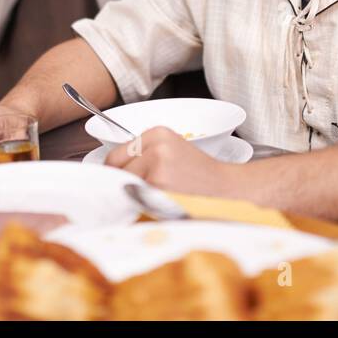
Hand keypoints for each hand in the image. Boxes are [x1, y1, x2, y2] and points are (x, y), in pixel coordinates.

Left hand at [104, 127, 240, 197]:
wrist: (226, 188)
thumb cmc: (199, 175)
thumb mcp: (171, 152)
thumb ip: (143, 156)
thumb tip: (110, 172)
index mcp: (157, 133)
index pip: (116, 155)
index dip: (117, 173)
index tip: (121, 182)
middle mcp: (156, 145)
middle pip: (117, 169)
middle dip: (124, 184)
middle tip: (141, 193)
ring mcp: (157, 164)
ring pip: (125, 185)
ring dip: (134, 195)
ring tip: (157, 197)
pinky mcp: (160, 183)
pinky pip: (137, 198)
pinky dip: (143, 204)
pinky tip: (161, 203)